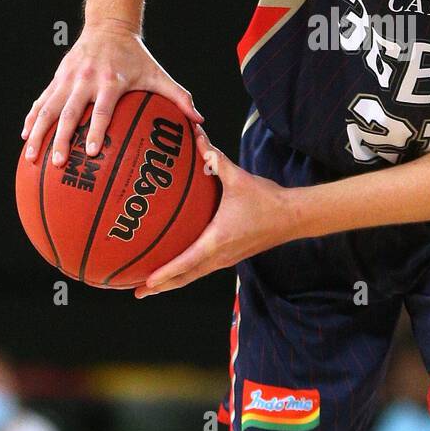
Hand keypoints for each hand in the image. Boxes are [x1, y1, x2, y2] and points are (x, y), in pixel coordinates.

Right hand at [21, 18, 202, 166]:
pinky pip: (42, 101)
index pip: (102, 110)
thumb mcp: (158, 73)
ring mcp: (68, 79)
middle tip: (58, 163)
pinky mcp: (57, 79)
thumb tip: (200, 120)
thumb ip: (179, 97)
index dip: (95, 131)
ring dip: (38, 132)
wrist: (109, 26)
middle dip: (62, 139)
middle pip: (71, 113)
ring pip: (49, 108)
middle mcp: (87, 80)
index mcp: (111, 81)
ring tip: (30, 156)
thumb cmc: (137, 56)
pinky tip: (25, 136)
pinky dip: (32, 118)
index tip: (90, 152)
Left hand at [134, 138, 300, 296]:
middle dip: (160, 286)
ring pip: (194, 275)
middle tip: (136, 292)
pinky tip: (178, 267)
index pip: (186, 262)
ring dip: (172, 282)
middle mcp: (220, 255)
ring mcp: (227, 259)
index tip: (146, 282)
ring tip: (151, 286)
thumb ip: (215, 159)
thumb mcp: (238, 178)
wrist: (293, 216)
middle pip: (185, 277)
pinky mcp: (232, 256)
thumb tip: (198, 138)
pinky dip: (186, 273)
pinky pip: (203, 269)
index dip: (165, 274)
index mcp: (218, 240)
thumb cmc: (267, 200)